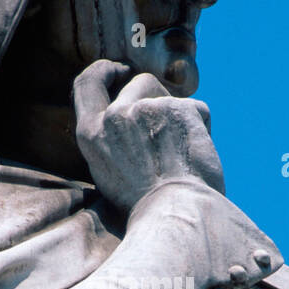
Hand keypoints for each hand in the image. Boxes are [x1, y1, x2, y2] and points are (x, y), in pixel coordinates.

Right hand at [72, 59, 225, 213]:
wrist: (176, 218)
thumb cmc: (148, 207)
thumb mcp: (111, 171)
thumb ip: (114, 137)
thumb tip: (132, 110)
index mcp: (91, 134)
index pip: (87, 83)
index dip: (104, 71)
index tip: (119, 70)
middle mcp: (114, 117)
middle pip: (140, 83)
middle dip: (159, 98)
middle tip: (172, 127)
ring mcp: (145, 109)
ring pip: (170, 96)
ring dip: (180, 116)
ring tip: (182, 155)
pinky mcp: (178, 108)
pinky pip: (196, 109)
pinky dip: (201, 129)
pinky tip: (197, 156)